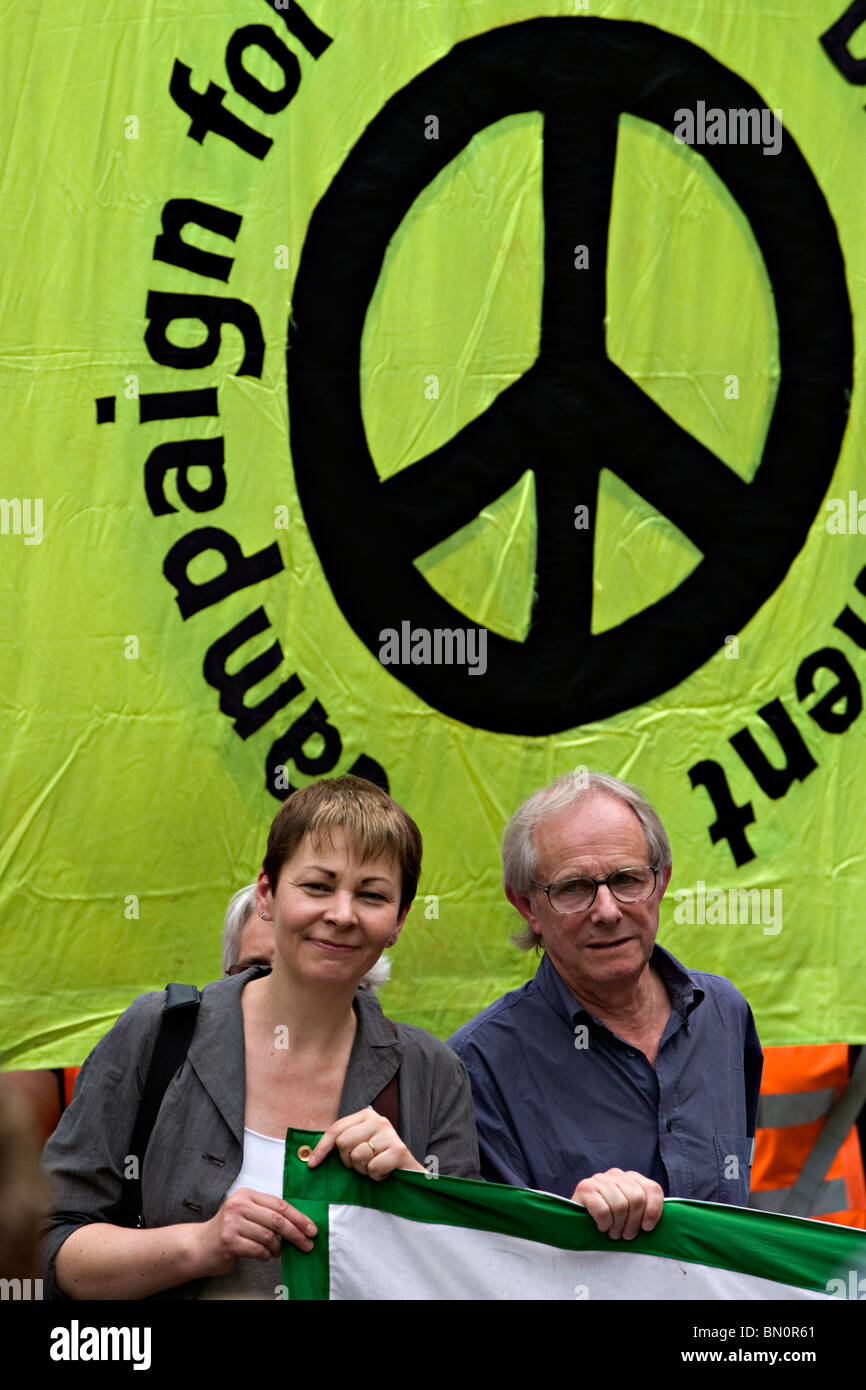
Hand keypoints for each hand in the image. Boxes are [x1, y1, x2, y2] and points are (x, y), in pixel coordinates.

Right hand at [194, 1187, 316, 1276]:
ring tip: (276, 1252)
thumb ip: (267, 1214)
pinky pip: (258, 1250)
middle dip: (296, 1234)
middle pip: (277, 1219)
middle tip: (306, 1244)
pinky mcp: (229, 1240)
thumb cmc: (227, 1230)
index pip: (279, 1204)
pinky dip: (265, 1255)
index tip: (311, 1228)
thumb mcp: (246, 1213)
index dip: (299, 1217)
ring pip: (268, 1236)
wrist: (199, 1245)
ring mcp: (232, 1223)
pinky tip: (264, 1256)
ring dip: (277, 1248)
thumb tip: (298, 1224)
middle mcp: (239, 1205)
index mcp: (246, 1195)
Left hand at [307, 1107, 423, 1179]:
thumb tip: (308, 1156)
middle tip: (362, 1165)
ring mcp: (390, 1134)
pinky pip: (373, 1167)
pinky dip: (376, 1176)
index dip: (322, 1148)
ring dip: (363, 1170)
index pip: (336, 1129)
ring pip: (357, 1157)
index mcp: (366, 1115)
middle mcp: (378, 1120)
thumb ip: (340, 1144)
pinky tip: (385, 1172)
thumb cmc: (379, 1160)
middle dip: (348, 1162)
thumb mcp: (359, 1147)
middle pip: (343, 1143)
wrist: (409, 1174)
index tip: (312, 1165)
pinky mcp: (399, 1150)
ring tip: (374, 1167)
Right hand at [570, 1168, 663, 1239]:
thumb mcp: (630, 1214)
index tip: (647, 1228)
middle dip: (633, 1223)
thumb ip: (644, 1210)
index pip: (652, 1189)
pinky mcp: (584, 1188)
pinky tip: (601, 1226)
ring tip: (613, 1232)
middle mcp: (616, 1174)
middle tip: (626, 1235)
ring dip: (617, 1226)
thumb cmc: (609, 1220)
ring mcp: (599, 1179)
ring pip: (620, 1205)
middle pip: (637, 1198)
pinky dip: (604, 1224)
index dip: (654, 1211)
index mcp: (631, 1178)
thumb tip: (655, 1223)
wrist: (577, 1219)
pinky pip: (603, 1210)